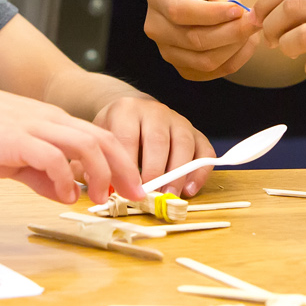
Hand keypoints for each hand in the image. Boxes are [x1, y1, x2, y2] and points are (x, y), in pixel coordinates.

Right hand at [0, 79, 144, 204]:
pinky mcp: (17, 137)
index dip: (122, 163)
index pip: (101, 138)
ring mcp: (36, 126)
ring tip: (104, 198)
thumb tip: (67, 195)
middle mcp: (51, 120)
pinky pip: (52, 156)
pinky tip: (66, 194)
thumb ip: (41, 176)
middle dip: (126, 168)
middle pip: (103, 139)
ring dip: (102, 173)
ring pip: (86, 144)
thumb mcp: (15, 159)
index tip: (132, 188)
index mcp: (53, 123)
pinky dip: (65, 176)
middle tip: (137, 195)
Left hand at [94, 95, 214, 195]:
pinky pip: (204, 151)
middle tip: (149, 195)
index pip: (128, 138)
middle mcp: (155, 112)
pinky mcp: (195, 131)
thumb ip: (100, 160)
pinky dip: (200, 171)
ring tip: (169, 196)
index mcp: (127, 111)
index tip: (126, 189)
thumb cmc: (116, 130)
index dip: (127, 166)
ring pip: (183, 144)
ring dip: (178, 174)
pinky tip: (189, 190)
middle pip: (158, 140)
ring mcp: (178, 120)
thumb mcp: (101, 137)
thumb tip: (104, 189)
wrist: (134, 110)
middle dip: (155, 171)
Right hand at [144, 0, 259, 80]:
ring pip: (205, 61)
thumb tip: (231, 6)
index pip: (179, 11)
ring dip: (235, 47)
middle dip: (231, 32)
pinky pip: (212, 72)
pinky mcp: (182, 68)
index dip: (212, 14)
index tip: (240, 9)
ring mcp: (166, 51)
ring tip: (251, 29)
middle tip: (255, 20)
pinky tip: (246, 42)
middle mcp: (155, 27)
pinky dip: (235, 59)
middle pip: (194, 40)